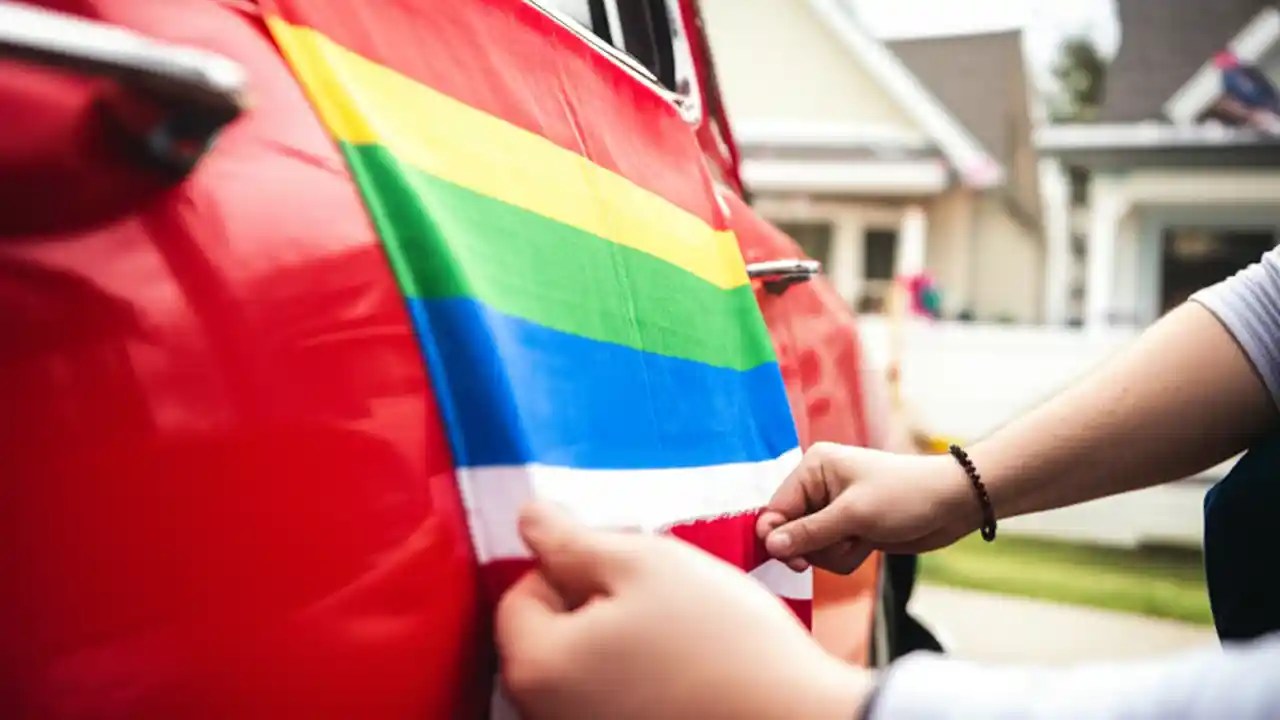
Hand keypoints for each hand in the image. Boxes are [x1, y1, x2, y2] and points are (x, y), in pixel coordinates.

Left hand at [496, 503, 871, 719]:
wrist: (795, 717)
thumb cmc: (723, 642)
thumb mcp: (644, 563)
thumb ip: (572, 540)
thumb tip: (530, 521)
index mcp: (538, 665)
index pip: (522, 593)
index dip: (571, 565)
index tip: (625, 564)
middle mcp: (546, 712)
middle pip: (547, 634)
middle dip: (592, 601)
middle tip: (654, 592)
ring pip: (581, 666)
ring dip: (614, 637)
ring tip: (674, 629)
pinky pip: (610, 696)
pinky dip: (634, 675)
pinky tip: (680, 666)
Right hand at [758, 443, 978, 573]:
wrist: (953, 504)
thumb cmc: (905, 496)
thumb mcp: (854, 515)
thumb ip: (808, 532)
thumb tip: (769, 546)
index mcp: (814, 467)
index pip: (776, 508)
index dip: (778, 536)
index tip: (794, 560)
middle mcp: (819, 486)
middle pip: (790, 531)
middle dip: (816, 545)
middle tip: (842, 544)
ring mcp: (834, 508)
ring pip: (811, 547)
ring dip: (834, 553)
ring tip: (862, 540)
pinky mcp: (849, 528)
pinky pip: (830, 553)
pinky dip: (846, 556)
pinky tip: (869, 544)